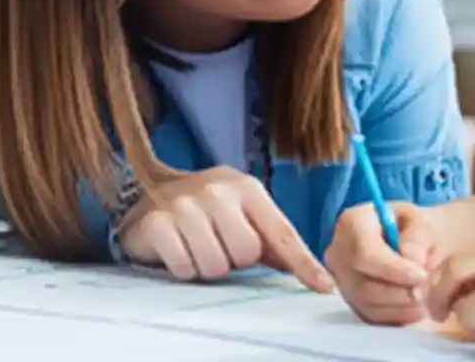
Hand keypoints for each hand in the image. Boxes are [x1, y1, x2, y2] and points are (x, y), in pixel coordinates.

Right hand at [120, 166, 333, 292]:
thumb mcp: (244, 215)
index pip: (282, 232)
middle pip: (246, 254)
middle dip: (234, 259)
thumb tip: (317, 275)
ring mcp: (185, 204)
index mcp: (247, 189)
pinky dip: (183, 268)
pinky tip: (178, 249)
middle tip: (219, 244)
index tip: (323, 286)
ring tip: (198, 245)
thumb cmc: (209, 212)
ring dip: (207, 265)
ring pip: (215, 265)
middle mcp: (217, 191)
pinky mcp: (157, 222)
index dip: (303, 263)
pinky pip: (185, 268)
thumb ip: (275, 241)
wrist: (151, 194)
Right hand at [326, 201, 436, 324]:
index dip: (393, 269)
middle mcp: (337, 253)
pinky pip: (369, 316)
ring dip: (399, 307)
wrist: (404, 239)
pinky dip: (395, 317)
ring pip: (365, 304)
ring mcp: (340, 279)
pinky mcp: (349, 300)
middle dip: (398, 293)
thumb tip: (412, 259)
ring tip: (423, 299)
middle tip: (425, 291)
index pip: (364, 252)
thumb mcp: (419, 220)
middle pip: (362, 285)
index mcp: (352, 223)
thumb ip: (418, 236)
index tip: (422, 276)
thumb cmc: (409, 226)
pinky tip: (414, 309)